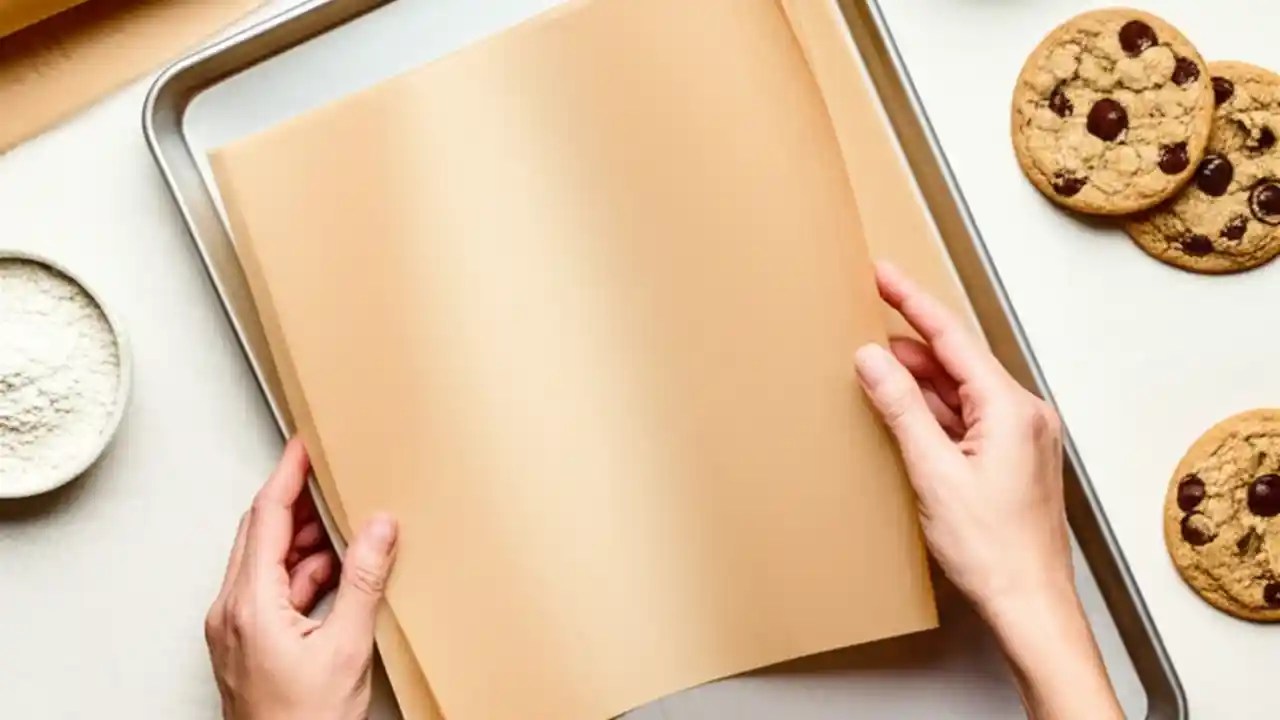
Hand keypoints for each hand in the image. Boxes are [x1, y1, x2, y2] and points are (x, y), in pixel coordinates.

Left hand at [205, 438, 398, 719]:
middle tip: (330, 477)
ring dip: (302, 541)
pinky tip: (335, 574)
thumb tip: (378, 529)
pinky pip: (270, 588)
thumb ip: (362, 580)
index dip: (286, 475)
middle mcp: (232, 610)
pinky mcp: (246, 642)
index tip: (302, 446)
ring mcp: (235, 627)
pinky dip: (301, 573)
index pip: (264, 517)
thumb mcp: (346, 646)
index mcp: (249, 604)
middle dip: (296, 502)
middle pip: (259, 533)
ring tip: (345, 529)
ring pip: (265, 561)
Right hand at [854, 262, 1069, 612]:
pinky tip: (903, 411)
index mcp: (1010, 407)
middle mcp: (1022, 414)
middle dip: (908, 341)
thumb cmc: (993, 549)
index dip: (912, 302)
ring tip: (873, 363)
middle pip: (957, 361)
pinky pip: (966, 418)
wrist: (1029, 603)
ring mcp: (1019, 438)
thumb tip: (871, 359)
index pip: (952, 338)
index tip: (883, 274)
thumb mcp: (933, 472)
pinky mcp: (1011, 460)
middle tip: (865, 315)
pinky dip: (933, 410)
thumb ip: (901, 409)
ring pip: (960, 391)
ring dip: (918, 378)